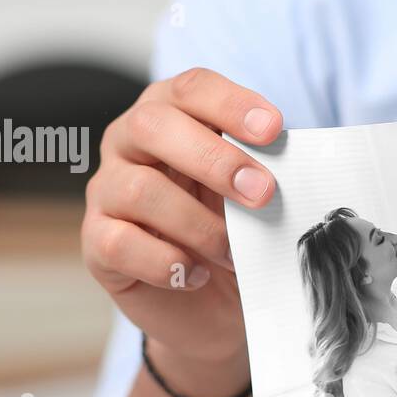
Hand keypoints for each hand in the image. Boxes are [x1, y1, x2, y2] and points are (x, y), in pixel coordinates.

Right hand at [81, 67, 282, 390]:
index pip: (191, 89)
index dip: (231, 104)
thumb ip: (264, 171)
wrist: (213, 306)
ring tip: (233, 251)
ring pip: (139, 189)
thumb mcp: (254, 197)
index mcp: (172, 116)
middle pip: (153, 126)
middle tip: (262, 193)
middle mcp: (130, 145)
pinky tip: (195, 275)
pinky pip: (119, 243)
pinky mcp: (97, 243)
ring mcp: (108, 193)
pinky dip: (165, 262)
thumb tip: (299, 163)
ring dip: (198, 223)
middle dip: (214, 159)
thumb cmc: (235, 234)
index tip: (274, 129)